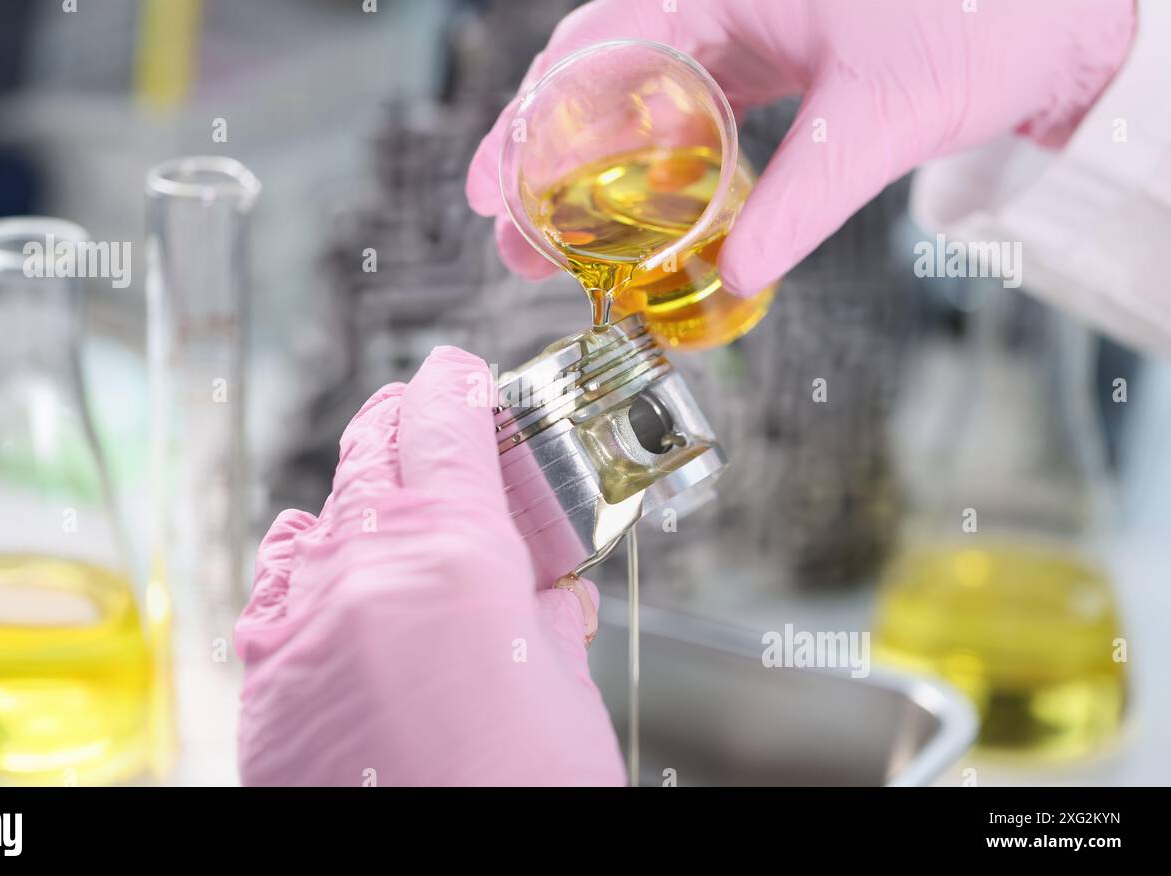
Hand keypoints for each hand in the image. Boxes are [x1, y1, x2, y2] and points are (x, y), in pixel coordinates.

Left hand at [236, 346, 624, 785]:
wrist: (443, 870)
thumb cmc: (523, 794)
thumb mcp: (563, 694)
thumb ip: (543, 619)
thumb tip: (545, 590)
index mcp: (453, 553)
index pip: (441, 426)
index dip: (452, 386)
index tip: (458, 372)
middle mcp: (361, 567)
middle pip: (369, 455)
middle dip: (399, 423)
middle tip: (421, 411)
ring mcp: (300, 621)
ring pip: (317, 517)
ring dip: (351, 493)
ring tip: (377, 493)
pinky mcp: (266, 679)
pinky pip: (273, 587)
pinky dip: (299, 562)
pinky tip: (314, 562)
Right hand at [467, 0, 1134, 294]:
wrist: (1059, 11)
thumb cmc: (982, 19)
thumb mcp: (882, 116)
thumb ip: (804, 199)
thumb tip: (735, 276)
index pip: (599, 48)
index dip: (534, 123)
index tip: (490, 188)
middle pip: (600, 77)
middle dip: (548, 161)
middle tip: (514, 240)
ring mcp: (742, 30)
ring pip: (640, 101)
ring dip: (598, 174)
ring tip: (558, 247)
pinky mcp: (769, 62)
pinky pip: (691, 114)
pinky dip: (659, 169)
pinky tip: (641, 219)